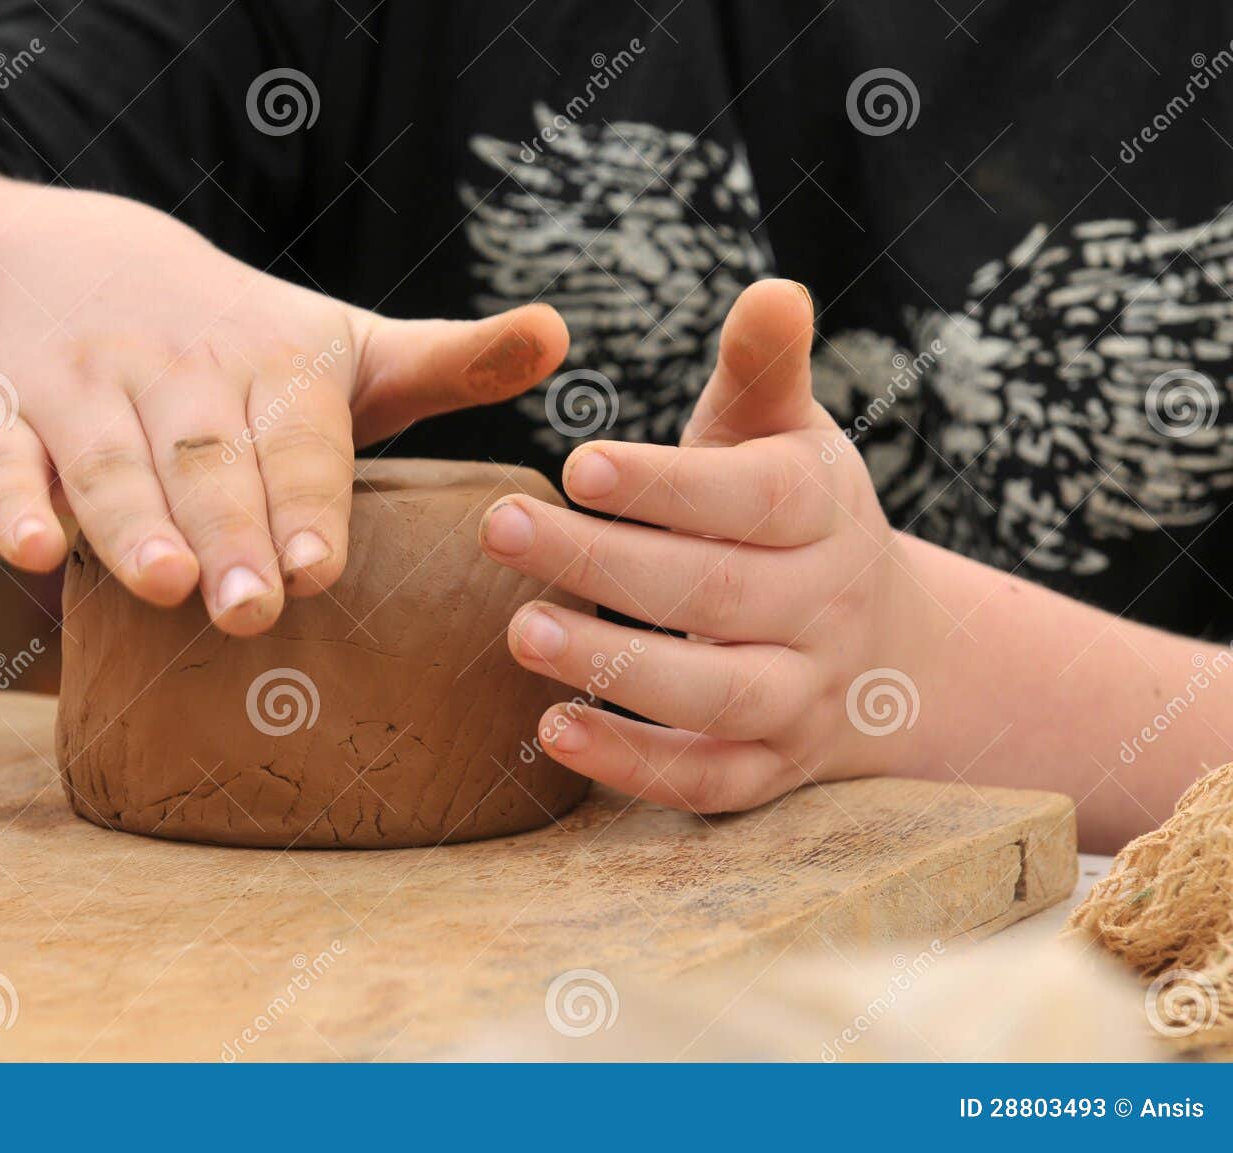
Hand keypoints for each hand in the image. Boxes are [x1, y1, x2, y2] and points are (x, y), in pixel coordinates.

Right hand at [0, 187, 566, 633]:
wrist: (72, 266)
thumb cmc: (241, 342)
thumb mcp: (344, 345)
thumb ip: (448, 362)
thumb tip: (562, 334)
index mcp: (273, 358)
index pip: (298, 432)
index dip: (308, 498)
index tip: (324, 569)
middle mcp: (179, 365)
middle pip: (206, 454)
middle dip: (229, 531)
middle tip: (252, 610)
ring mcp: (85, 384)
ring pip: (106, 455)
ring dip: (130, 518)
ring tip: (162, 587)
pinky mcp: (2, 407)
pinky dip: (10, 499)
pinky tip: (30, 553)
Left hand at [480, 279, 926, 811]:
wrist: (877, 645)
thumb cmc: (788, 515)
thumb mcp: (782, 437)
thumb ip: (762, 371)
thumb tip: (771, 289)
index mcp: (825, 513)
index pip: (757, 502)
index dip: (670, 486)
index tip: (578, 464)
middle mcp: (825, 610)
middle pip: (719, 595)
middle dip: (606, 565)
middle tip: (499, 527)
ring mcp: (803, 699)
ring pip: (719, 696)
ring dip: (618, 668)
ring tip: (521, 632)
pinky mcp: (768, 769)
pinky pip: (709, 780)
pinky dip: (634, 765)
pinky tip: (552, 731)